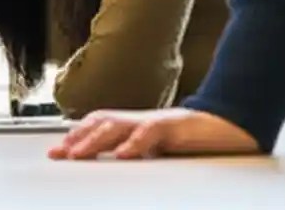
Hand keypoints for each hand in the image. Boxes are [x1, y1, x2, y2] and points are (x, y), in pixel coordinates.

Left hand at [47, 108, 259, 159]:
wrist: (228, 126)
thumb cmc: (192, 139)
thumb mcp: (158, 149)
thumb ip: (137, 153)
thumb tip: (115, 164)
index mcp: (134, 125)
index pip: (98, 126)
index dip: (76, 136)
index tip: (56, 152)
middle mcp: (140, 120)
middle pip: (101, 123)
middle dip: (77, 138)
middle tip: (59, 154)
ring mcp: (156, 121)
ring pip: (118, 125)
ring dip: (95, 140)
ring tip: (78, 155)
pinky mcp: (176, 127)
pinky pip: (151, 132)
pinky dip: (135, 143)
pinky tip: (122, 155)